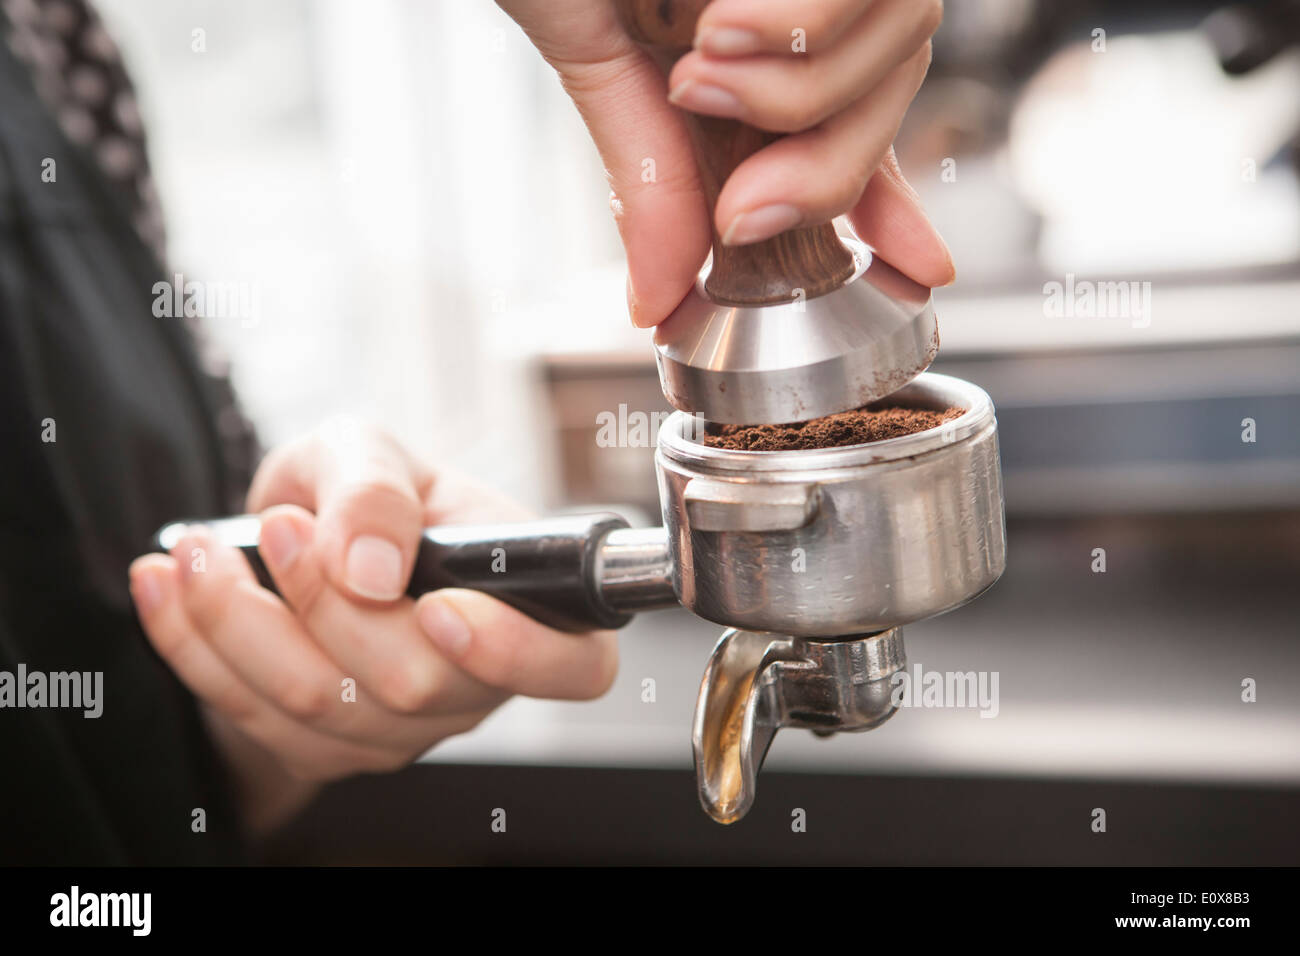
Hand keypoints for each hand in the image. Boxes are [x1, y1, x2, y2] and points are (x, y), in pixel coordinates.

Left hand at [129, 421, 617, 828]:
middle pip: (414, 684)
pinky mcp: (324, 747)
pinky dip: (192, 644)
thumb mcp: (370, 450)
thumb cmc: (363, 489)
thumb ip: (376, 489)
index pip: (572, 667)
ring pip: (320, 706)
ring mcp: (404, 729)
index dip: (516, 654)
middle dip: (326, 603)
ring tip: (198, 550)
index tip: (439, 607)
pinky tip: (166, 584)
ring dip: (239, 623)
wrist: (302, 530)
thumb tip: (370, 566)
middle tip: (277, 527)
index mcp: (530, 608)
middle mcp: (476, 684)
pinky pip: (250, 715)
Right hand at [500, 0, 952, 326]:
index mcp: (754, 34)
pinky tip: (721, 12)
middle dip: (820, 174)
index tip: (920, 268)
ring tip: (702, 57)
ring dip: (798, 88)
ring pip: (902, 37)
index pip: (848, 124)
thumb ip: (646, 177)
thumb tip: (652, 302)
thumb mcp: (597, 59)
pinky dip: (802, 18)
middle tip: (737, 208)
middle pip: (886, 97)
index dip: (889, 202)